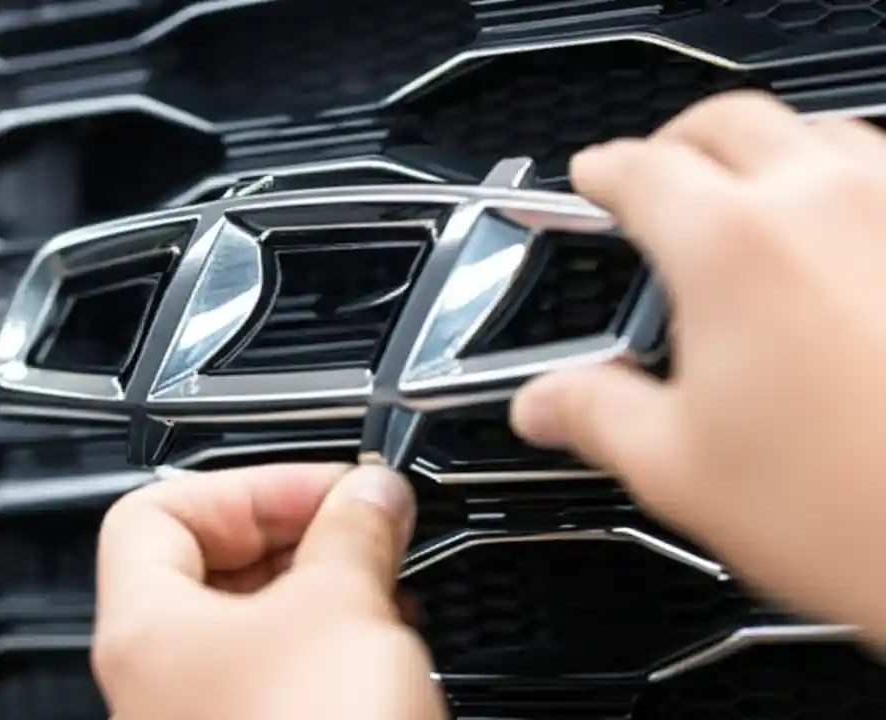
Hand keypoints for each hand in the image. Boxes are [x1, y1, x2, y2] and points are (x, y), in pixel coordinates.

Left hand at [91, 463, 444, 719]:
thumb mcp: (340, 607)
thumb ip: (353, 530)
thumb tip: (370, 491)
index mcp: (147, 629)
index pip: (157, 510)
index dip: (245, 484)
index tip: (325, 486)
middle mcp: (166, 681)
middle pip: (211, 567)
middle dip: (297, 534)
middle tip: (367, 522)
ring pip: (258, 625)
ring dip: (325, 589)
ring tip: (389, 578)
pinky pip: (290, 677)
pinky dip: (336, 646)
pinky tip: (390, 643)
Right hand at [511, 90, 885, 640]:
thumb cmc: (859, 511)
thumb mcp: (679, 468)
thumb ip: (594, 414)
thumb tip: (545, 403)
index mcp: (732, 245)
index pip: (641, 168)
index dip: (602, 170)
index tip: (592, 177)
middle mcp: (826, 201)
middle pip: (731, 121)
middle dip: (678, 140)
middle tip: (654, 172)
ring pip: (822, 132)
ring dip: (768, 150)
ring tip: (746, 195)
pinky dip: (849, 186)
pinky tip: (840, 239)